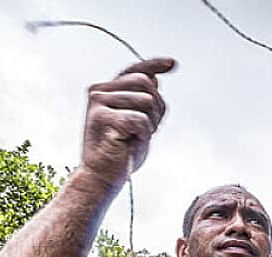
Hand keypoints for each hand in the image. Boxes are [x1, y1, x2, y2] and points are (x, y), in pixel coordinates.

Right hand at [80, 58, 174, 188]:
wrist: (102, 176)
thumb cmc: (120, 152)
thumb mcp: (137, 122)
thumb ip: (142, 100)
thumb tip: (153, 78)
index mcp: (106, 91)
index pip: (134, 71)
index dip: (155, 65)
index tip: (172, 64)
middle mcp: (99, 92)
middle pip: (146, 83)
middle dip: (155, 108)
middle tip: (144, 130)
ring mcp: (98, 104)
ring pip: (147, 101)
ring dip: (149, 123)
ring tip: (133, 137)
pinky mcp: (102, 118)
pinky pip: (140, 119)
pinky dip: (143, 134)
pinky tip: (129, 142)